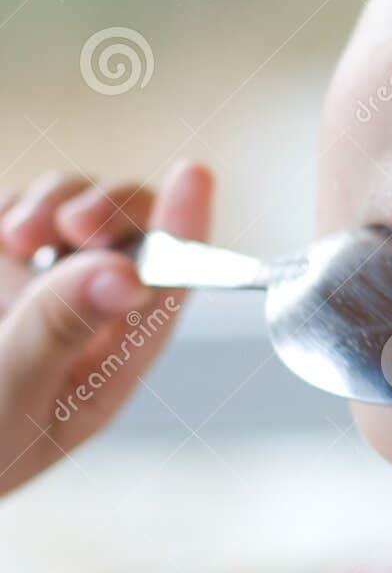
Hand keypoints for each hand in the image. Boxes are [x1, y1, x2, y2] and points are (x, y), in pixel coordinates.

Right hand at [0, 161, 211, 499]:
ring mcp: (33, 284)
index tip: (192, 174)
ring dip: (49, 205)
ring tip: (17, 236)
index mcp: (107, 362)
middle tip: (73, 224)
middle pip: (127, 231)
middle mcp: (82, 315)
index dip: (185, 229)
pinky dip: (7, 212)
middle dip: (109, 210)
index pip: (167, 287)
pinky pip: (12, 211)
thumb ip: (58, 329)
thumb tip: (129, 275)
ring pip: (70, 207)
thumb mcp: (10, 398)